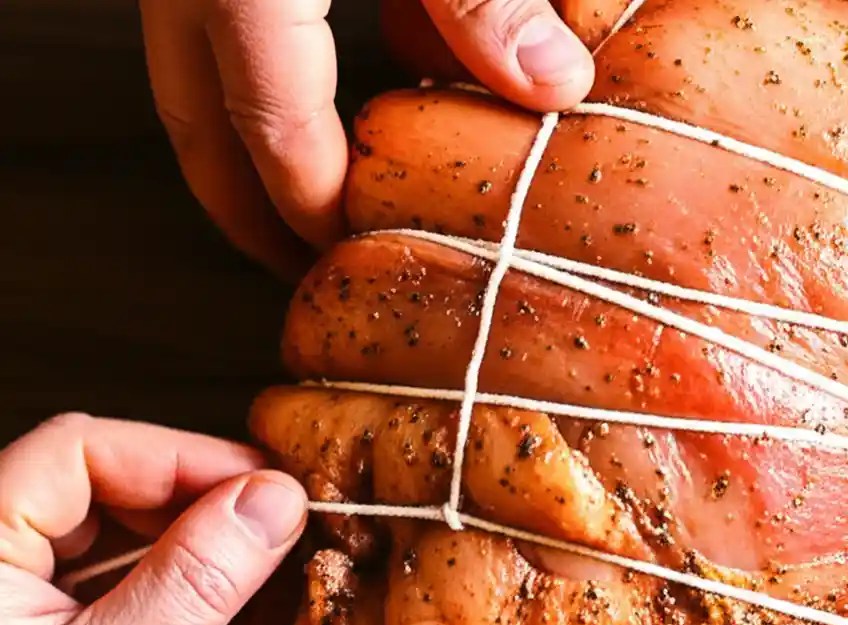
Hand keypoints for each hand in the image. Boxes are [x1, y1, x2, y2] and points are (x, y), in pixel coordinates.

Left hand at [0, 414, 307, 624]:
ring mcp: (1, 599)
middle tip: (270, 528)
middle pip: (96, 482)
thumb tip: (272, 501)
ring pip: (102, 533)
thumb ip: (192, 584)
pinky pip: (97, 583)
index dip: (182, 457)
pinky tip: (202, 610)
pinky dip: (157, 587)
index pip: (82, 449)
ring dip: (181, 545)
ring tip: (247, 572)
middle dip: (190, 502)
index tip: (265, 489)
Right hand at [138, 0, 593, 278]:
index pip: (277, 141)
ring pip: (194, 82)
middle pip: (202, 133)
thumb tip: (554, 82)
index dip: (317, 216)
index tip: (358, 263)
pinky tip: (339, 75)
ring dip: (247, 150)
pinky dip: (266, 70)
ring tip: (308, 198)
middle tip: (304, 275)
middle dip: (251, 216)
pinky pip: (219, 26)